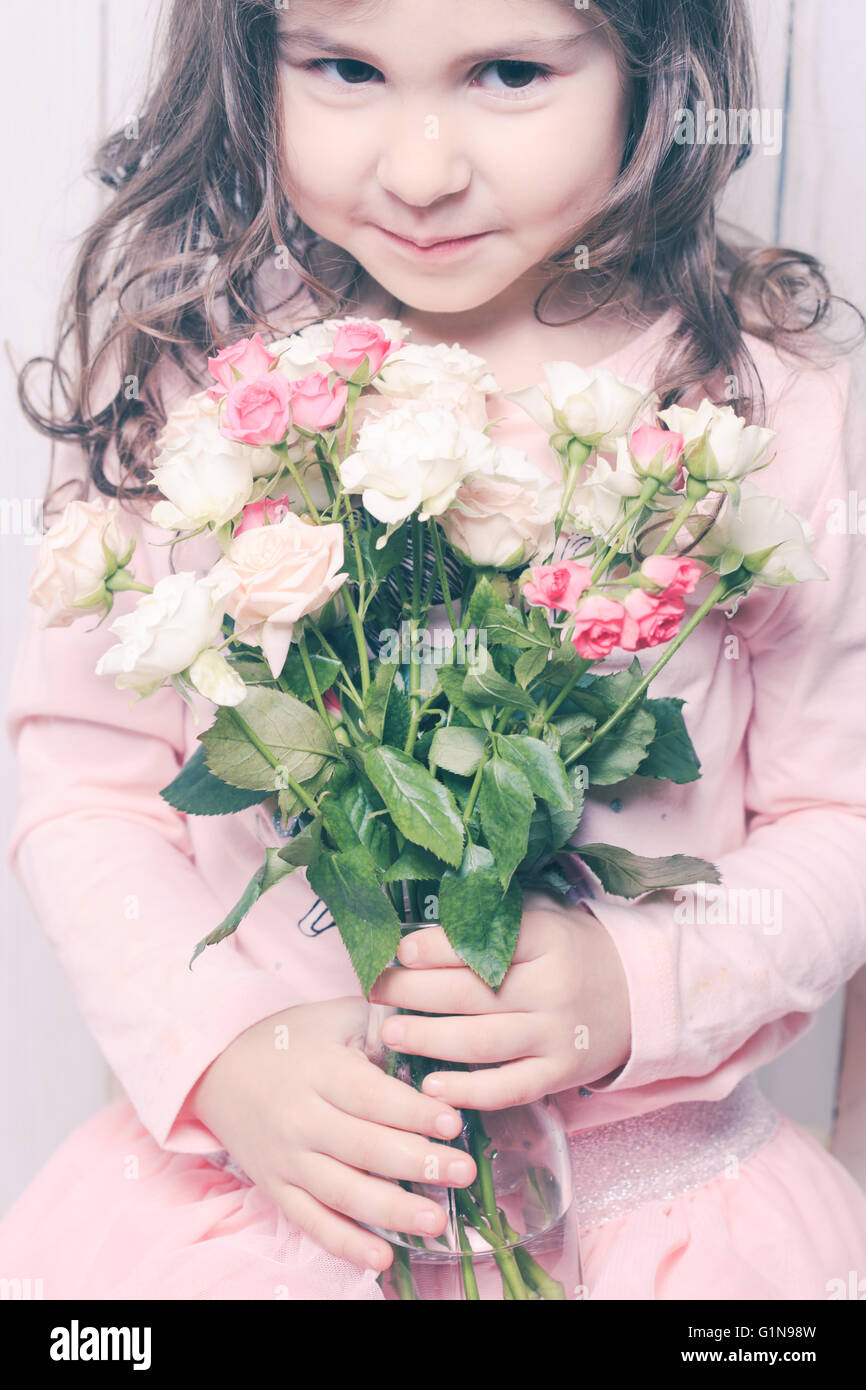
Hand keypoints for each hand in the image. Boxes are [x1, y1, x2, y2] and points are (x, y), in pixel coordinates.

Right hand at [188, 998, 476, 1270]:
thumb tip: (434, 1037)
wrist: (216, 1070)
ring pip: (341, 1192)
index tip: (453, 1123)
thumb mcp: (334, 1016)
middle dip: (417, 1162)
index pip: (370, 1096)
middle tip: (464, 1171)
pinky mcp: (276, 1189)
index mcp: (319, 1070)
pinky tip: (382, 1257)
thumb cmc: (289, 1040)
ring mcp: (287, 1159)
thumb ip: (383, 1024)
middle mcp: (301, 1118)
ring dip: (390, 1210)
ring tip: (435, 1221)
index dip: (412, 1111)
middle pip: (362, 1147)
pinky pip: (311, 1222)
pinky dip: (345, 1243)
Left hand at [368, 897, 631, 1110]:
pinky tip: (431, 1087)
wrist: (641, 995)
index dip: (438, 947)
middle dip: (415, 992)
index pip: (487, 942)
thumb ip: (496, 919)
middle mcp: (552, 989)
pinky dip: (468, 1091)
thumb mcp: (546, 919)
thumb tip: (423, 921)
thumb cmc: (574, 952)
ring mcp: (557, 1036)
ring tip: (389, 1032)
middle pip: (473, 992)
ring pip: (482, 1042)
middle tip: (375, 990)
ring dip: (429, 1039)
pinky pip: (507, 1088)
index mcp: (548, 941)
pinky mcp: (559, 1075)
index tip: (400, 950)